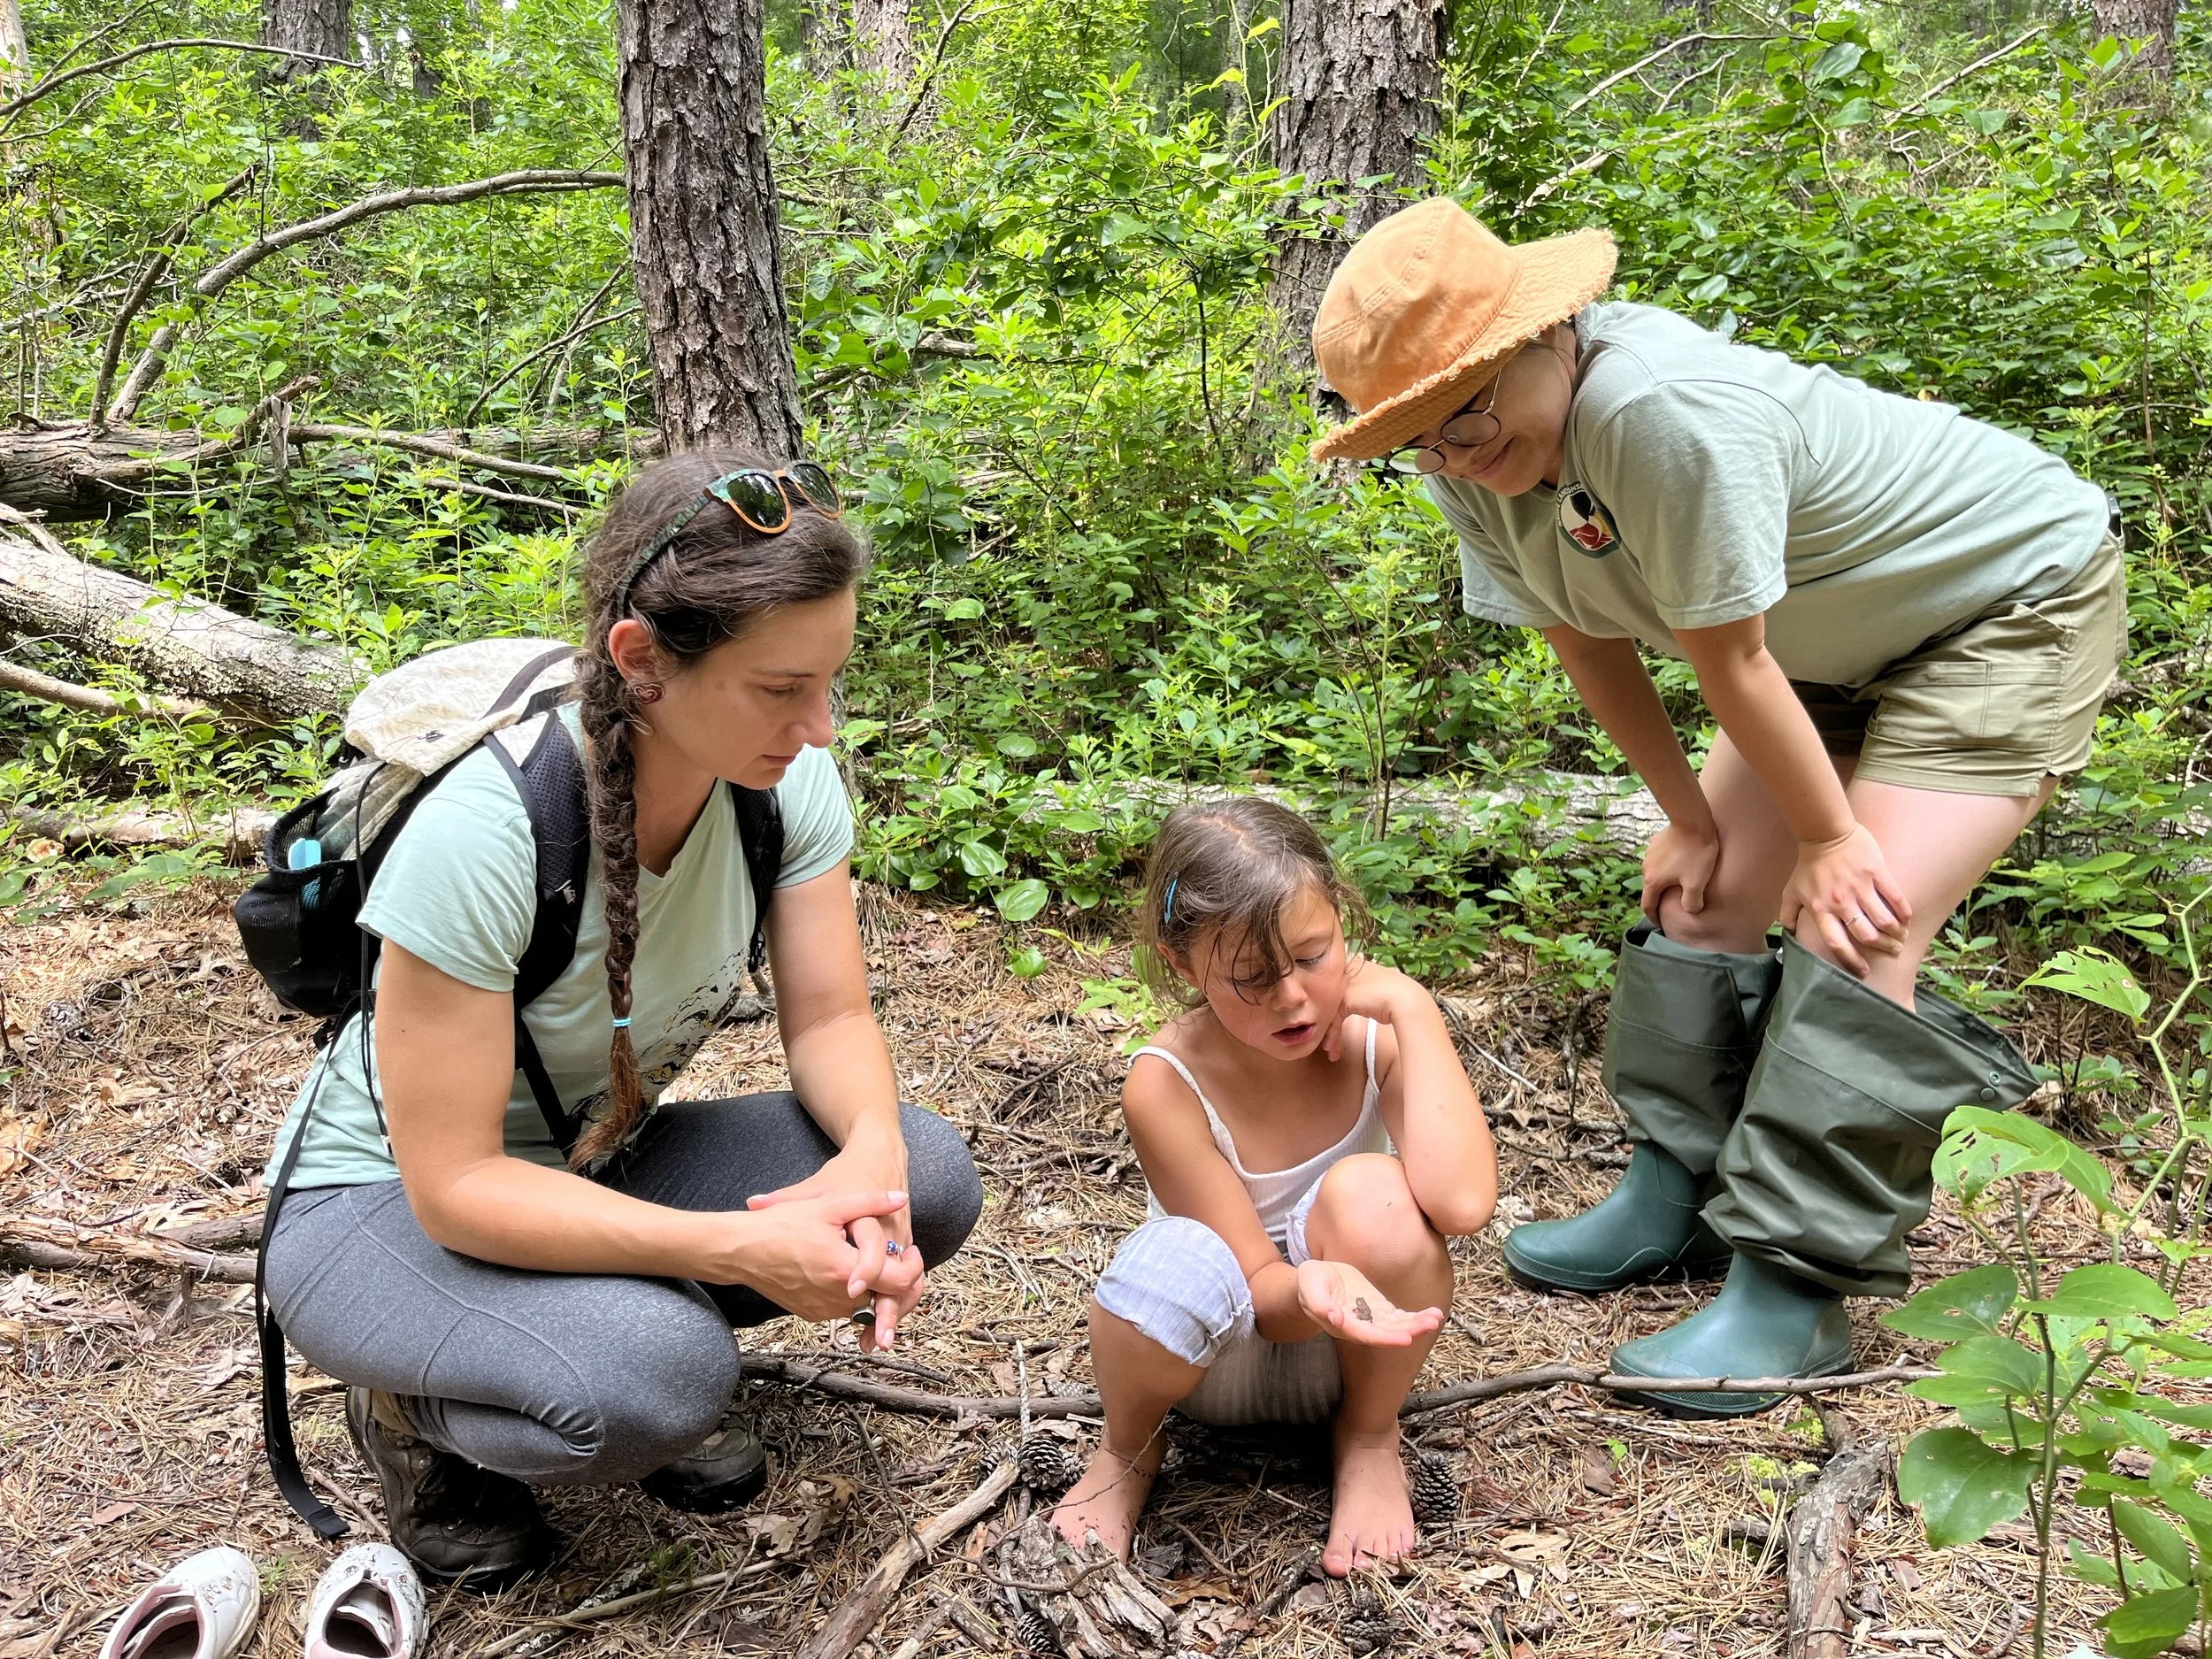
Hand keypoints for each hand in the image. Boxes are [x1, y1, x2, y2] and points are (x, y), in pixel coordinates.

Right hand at [749, 1135, 920, 1347]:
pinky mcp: (811, 1313)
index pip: (898, 1283)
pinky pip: (842, 1307)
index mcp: (846, 1271)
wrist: (742, 1249)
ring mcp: (823, 1310)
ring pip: (864, 1304)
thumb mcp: (830, 1206)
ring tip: (870, 1260)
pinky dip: (850, 1293)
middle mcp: (837, 1298)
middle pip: (884, 1297)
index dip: (913, 1268)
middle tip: (898, 1257)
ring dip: (872, 1287)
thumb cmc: (782, 1225)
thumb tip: (901, 1198)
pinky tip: (845, 1270)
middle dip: (895, 1279)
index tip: (912, 1253)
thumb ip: (871, 1202)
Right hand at [1294, 1259, 1442, 1347]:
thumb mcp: (1310, 1288)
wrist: (1317, 1279)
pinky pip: (1401, 1317)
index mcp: (1343, 1324)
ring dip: (1417, 1324)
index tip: (1406, 1338)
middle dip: (1410, 1330)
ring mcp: (1372, 1318)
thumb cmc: (1311, 1283)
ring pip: (1398, 1326)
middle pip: (1387, 1333)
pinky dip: (1416, 1317)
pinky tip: (1434, 1314)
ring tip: (1436, 1317)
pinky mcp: (1380, 1309)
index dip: (1387, 1337)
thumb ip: (1320, 1304)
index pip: (1367, 1334)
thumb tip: (1336, 1319)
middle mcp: (1360, 1326)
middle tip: (1430, 1324)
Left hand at [1323, 958, 1427, 1060]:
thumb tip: (1359, 1002)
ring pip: (1329, 1011)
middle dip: (1326, 1022)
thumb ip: (1363, 992)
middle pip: (1329, 1000)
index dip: (1331, 1008)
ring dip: (1328, 1033)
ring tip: (1328, 1049)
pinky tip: (1332, 1048)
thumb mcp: (1377, 990)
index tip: (1333, 1024)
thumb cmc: (1399, 996)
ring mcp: (1344, 985)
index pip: (1335, 988)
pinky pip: (1333, 1020)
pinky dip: (1332, 1035)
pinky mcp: (1345, 999)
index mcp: (1355, 964)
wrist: (1407, 1000)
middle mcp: (1346, 972)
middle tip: (1326, 1039)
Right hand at [1641, 820, 1720, 925]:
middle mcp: (1646, 868)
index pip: (1648, 905)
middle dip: (1660, 897)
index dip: (1654, 917)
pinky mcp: (1656, 842)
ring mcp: (1649, 853)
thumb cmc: (1695, 854)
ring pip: (1655, 872)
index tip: (1661, 923)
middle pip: (1651, 888)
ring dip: (1664, 879)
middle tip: (1674, 901)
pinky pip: (1660, 859)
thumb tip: (1689, 910)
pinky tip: (1680, 861)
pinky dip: (1667, 864)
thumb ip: (1691, 902)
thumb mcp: (1697, 883)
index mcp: (1653, 881)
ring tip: (1679, 879)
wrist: (1692, 821)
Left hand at [1780, 822, 1912, 975]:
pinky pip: (1895, 897)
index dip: (1851, 961)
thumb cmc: (1807, 865)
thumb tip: (1788, 935)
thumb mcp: (1791, 892)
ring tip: (1900, 937)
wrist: (1824, 833)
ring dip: (1895, 933)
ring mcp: (1860, 888)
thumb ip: (1788, 915)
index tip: (1863, 970)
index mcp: (1821, 910)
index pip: (1837, 943)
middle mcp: (1841, 902)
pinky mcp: (1876, 873)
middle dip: (1882, 948)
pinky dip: (1903, 912)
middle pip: (1866, 936)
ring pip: (1883, 920)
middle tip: (1892, 951)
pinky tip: (1906, 919)